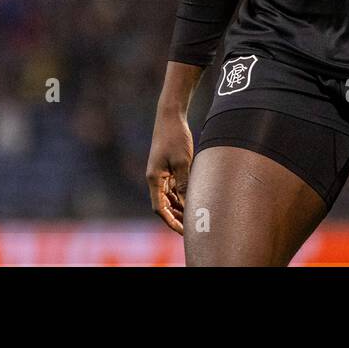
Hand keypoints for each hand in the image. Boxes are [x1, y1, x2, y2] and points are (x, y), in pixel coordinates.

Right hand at [146, 107, 193, 234]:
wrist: (170, 116)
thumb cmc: (175, 137)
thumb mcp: (183, 162)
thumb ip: (184, 183)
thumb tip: (187, 203)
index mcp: (154, 179)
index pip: (160, 208)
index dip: (171, 222)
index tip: (183, 231)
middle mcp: (155, 178)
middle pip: (164, 206)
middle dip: (176, 218)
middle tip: (192, 228)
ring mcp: (160, 173)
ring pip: (169, 198)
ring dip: (179, 208)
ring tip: (194, 217)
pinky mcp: (167, 167)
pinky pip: (173, 187)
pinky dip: (181, 196)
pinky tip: (193, 201)